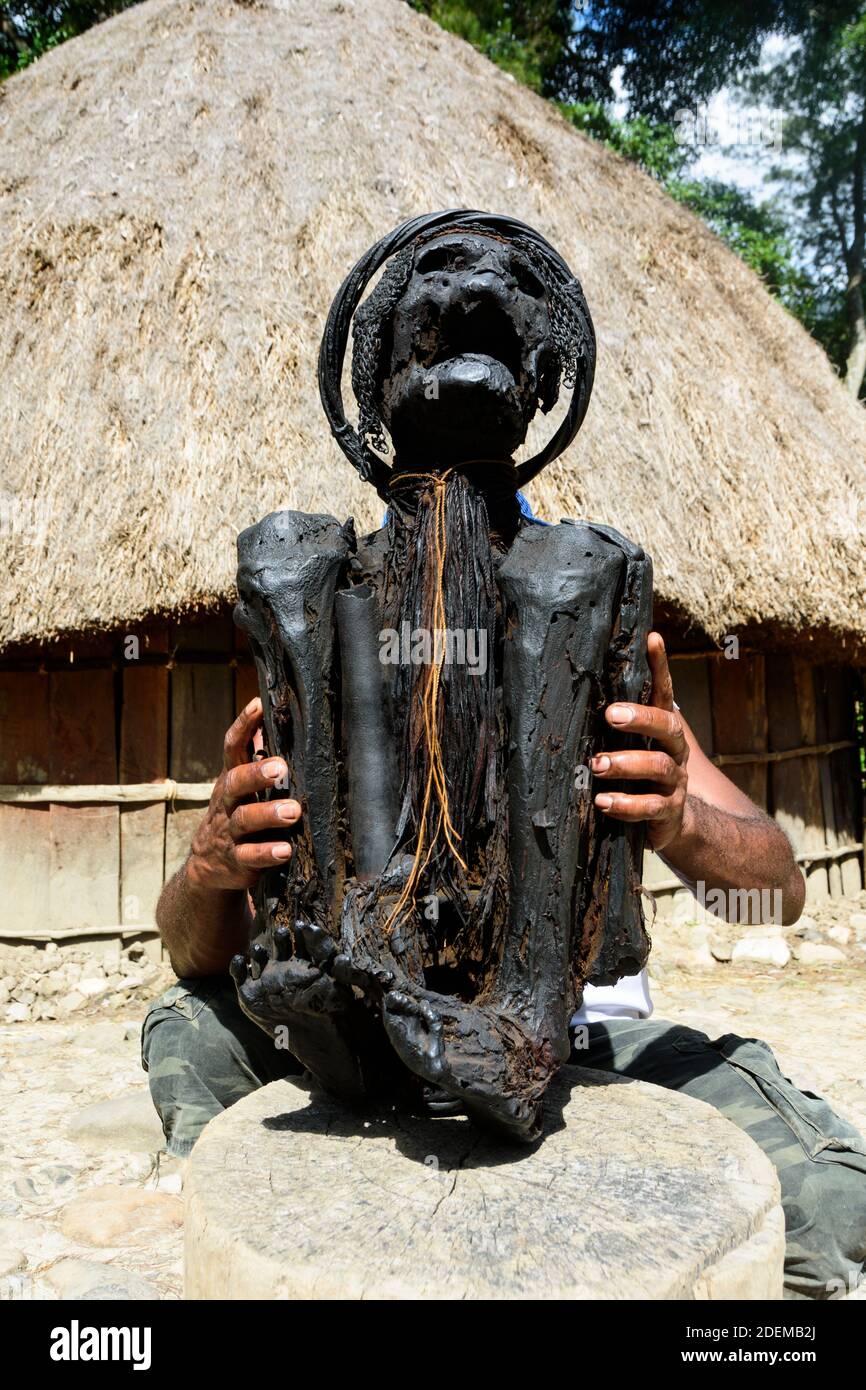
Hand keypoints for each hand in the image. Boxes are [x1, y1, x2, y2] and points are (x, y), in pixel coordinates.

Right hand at [186, 698, 301, 890]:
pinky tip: (285, 850)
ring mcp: (229, 832)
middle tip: (280, 767)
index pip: (234, 748)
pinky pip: (249, 857)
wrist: (209, 867)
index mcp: (231, 779)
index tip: (259, 705)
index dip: (244, 725)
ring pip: (245, 820)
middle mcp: (228, 802)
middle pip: (236, 783)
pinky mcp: (236, 860)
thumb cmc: (236, 814)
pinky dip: (267, 853)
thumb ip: (255, 757)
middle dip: (257, 773)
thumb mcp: (242, 787)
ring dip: (269, 814)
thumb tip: (273, 718)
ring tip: (292, 811)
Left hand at [591, 632, 688, 851]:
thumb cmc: (641, 776)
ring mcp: (675, 782)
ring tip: (597, 765)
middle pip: (667, 726)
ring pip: (657, 767)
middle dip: (640, 718)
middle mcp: (675, 751)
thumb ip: (618, 724)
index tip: (652, 638)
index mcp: (665, 730)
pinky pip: (650, 807)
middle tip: (610, 715)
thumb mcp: (633, 746)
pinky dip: (626, 804)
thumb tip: (574, 690)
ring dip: (626, 764)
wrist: (674, 822)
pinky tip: (603, 802)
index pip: (664, 692)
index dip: (660, 666)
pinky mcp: (669, 811)